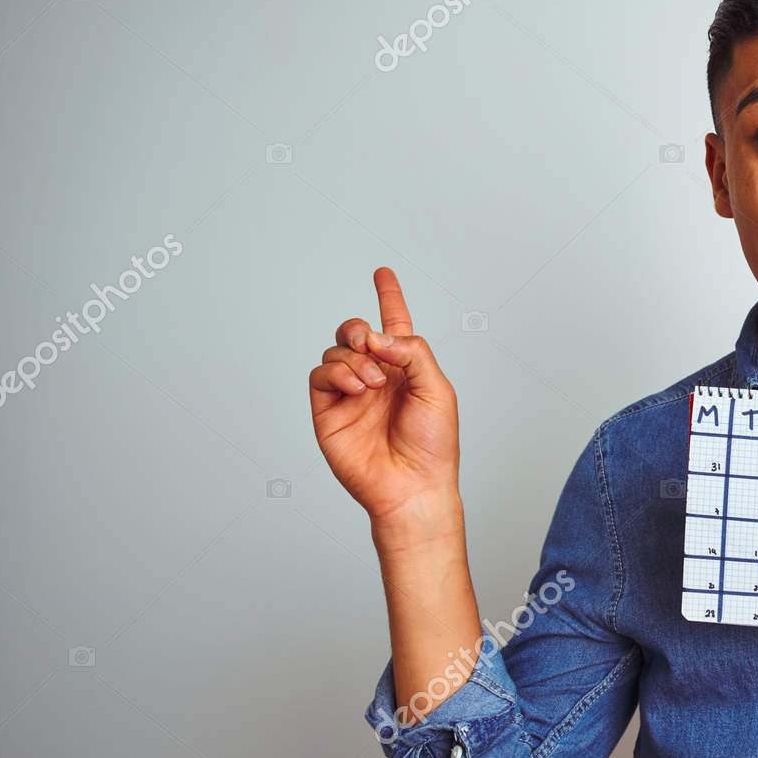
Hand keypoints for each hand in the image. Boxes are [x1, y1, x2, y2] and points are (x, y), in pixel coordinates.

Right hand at [308, 267, 460, 530]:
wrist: (411, 485)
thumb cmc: (433, 445)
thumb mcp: (437, 389)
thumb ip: (411, 352)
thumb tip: (376, 335)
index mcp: (406, 370)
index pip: (394, 325)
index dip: (389, 297)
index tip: (382, 272)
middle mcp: (376, 378)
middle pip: (355, 333)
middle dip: (359, 329)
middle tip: (371, 345)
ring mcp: (350, 394)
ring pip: (336, 350)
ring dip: (354, 358)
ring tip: (373, 384)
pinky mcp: (328, 410)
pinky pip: (320, 375)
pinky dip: (337, 372)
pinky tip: (358, 388)